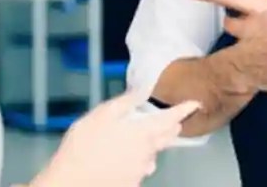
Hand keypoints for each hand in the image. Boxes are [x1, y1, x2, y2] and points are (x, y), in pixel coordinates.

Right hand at [32, 90, 199, 186]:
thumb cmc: (83, 146)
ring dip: (150, 145)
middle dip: (171, 127)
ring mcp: (142, 170)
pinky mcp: (133, 183)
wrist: (71, 181)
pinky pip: (141, 168)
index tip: (194, 103)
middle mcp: (148, 153)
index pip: (172, 118)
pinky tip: (120, 157)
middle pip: (167, 137)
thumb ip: (127, 101)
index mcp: (143, 132)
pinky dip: (136, 160)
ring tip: (133, 139)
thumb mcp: (102, 114)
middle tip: (170, 120)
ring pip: (153, 153)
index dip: (185, 109)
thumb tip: (144, 90)